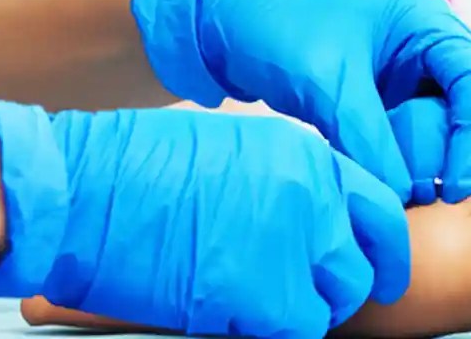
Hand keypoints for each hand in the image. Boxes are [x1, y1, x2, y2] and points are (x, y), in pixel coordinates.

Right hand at [0, 91, 407, 337]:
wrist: (83, 189)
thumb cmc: (137, 167)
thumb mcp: (236, 150)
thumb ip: (286, 184)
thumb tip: (308, 223)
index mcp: (308, 158)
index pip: (382, 210)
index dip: (387, 250)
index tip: (384, 272)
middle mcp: (313, 198)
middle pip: (361, 266)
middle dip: (342, 290)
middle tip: (314, 299)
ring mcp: (291, 245)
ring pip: (332, 305)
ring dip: (305, 312)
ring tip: (263, 304)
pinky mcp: (260, 293)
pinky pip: (295, 330)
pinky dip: (272, 330)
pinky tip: (237, 316)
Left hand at [132, 0, 470, 203]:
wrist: (219, 24)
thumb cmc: (273, 30)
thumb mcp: (325, 84)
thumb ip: (368, 138)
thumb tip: (402, 196)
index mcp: (426, 19)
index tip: (454, 186)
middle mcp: (430, 43)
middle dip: (468, 151)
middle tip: (440, 196)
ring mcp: (412, 72)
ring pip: (456, 126)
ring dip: (441, 160)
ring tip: (410, 193)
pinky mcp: (390, 99)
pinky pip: (422, 136)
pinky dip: (414, 163)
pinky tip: (393, 187)